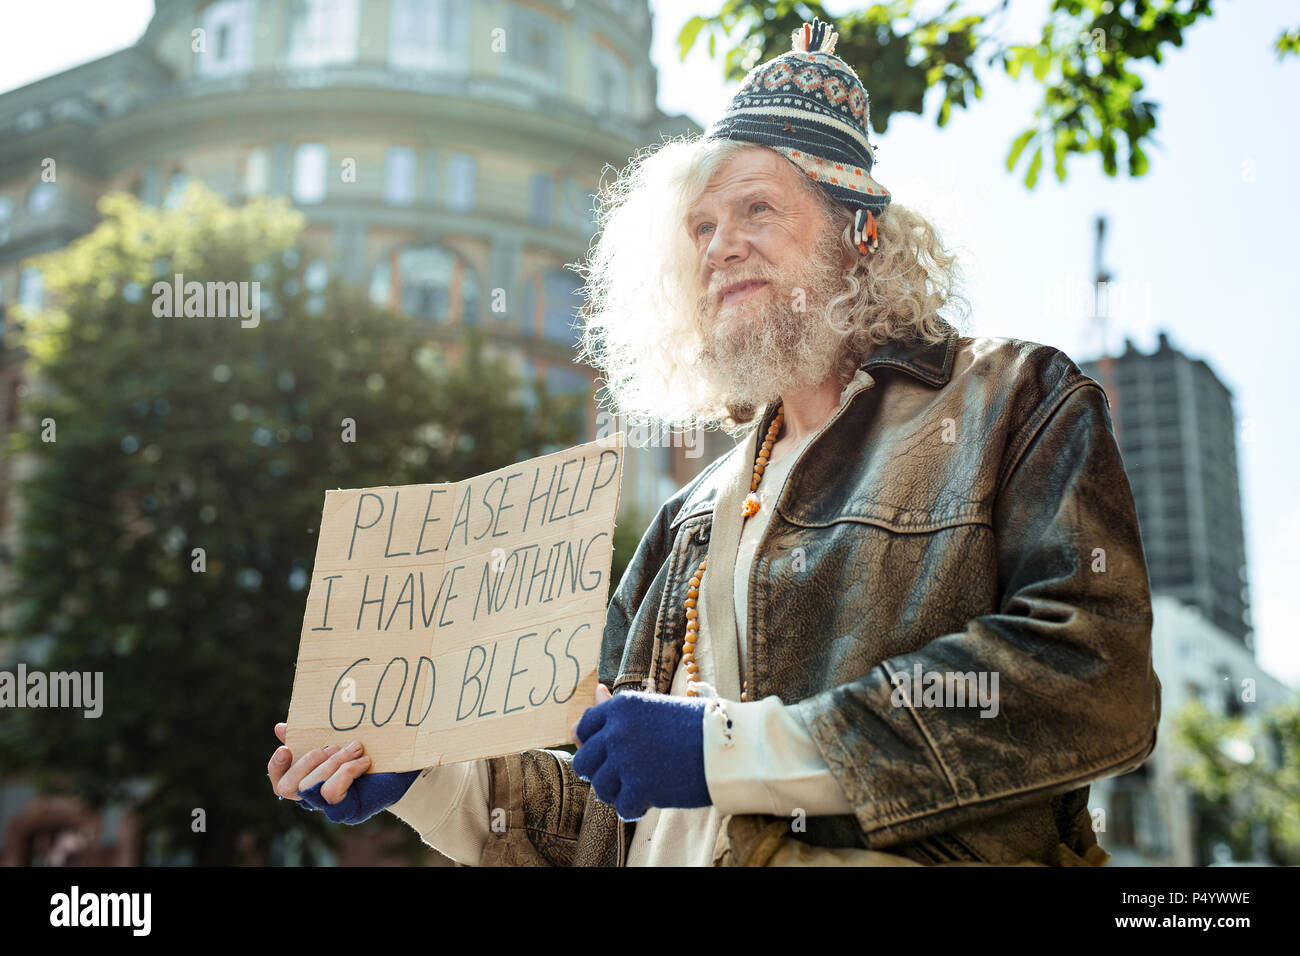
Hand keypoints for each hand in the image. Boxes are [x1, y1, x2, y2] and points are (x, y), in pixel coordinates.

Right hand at [267, 722, 418, 824]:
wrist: (404, 769)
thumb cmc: (371, 753)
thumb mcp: (339, 741)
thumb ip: (309, 737)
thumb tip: (280, 728)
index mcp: (309, 779)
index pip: (279, 781)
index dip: (275, 767)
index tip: (286, 749)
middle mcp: (315, 797)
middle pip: (289, 786)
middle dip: (309, 760)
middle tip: (334, 745)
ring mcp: (330, 807)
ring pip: (311, 786)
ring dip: (334, 762)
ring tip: (357, 747)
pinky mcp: (346, 811)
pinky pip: (332, 792)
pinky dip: (346, 772)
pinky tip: (364, 762)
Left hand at [570, 688, 710, 820]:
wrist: (730, 745)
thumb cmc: (695, 726)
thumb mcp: (652, 710)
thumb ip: (613, 717)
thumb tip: (572, 727)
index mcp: (621, 707)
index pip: (584, 728)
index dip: (594, 745)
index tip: (611, 753)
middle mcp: (617, 731)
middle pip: (584, 762)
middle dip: (600, 773)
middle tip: (623, 776)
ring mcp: (626, 760)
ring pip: (600, 788)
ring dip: (617, 792)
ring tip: (640, 788)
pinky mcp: (639, 787)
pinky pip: (621, 808)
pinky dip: (633, 809)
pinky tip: (649, 801)